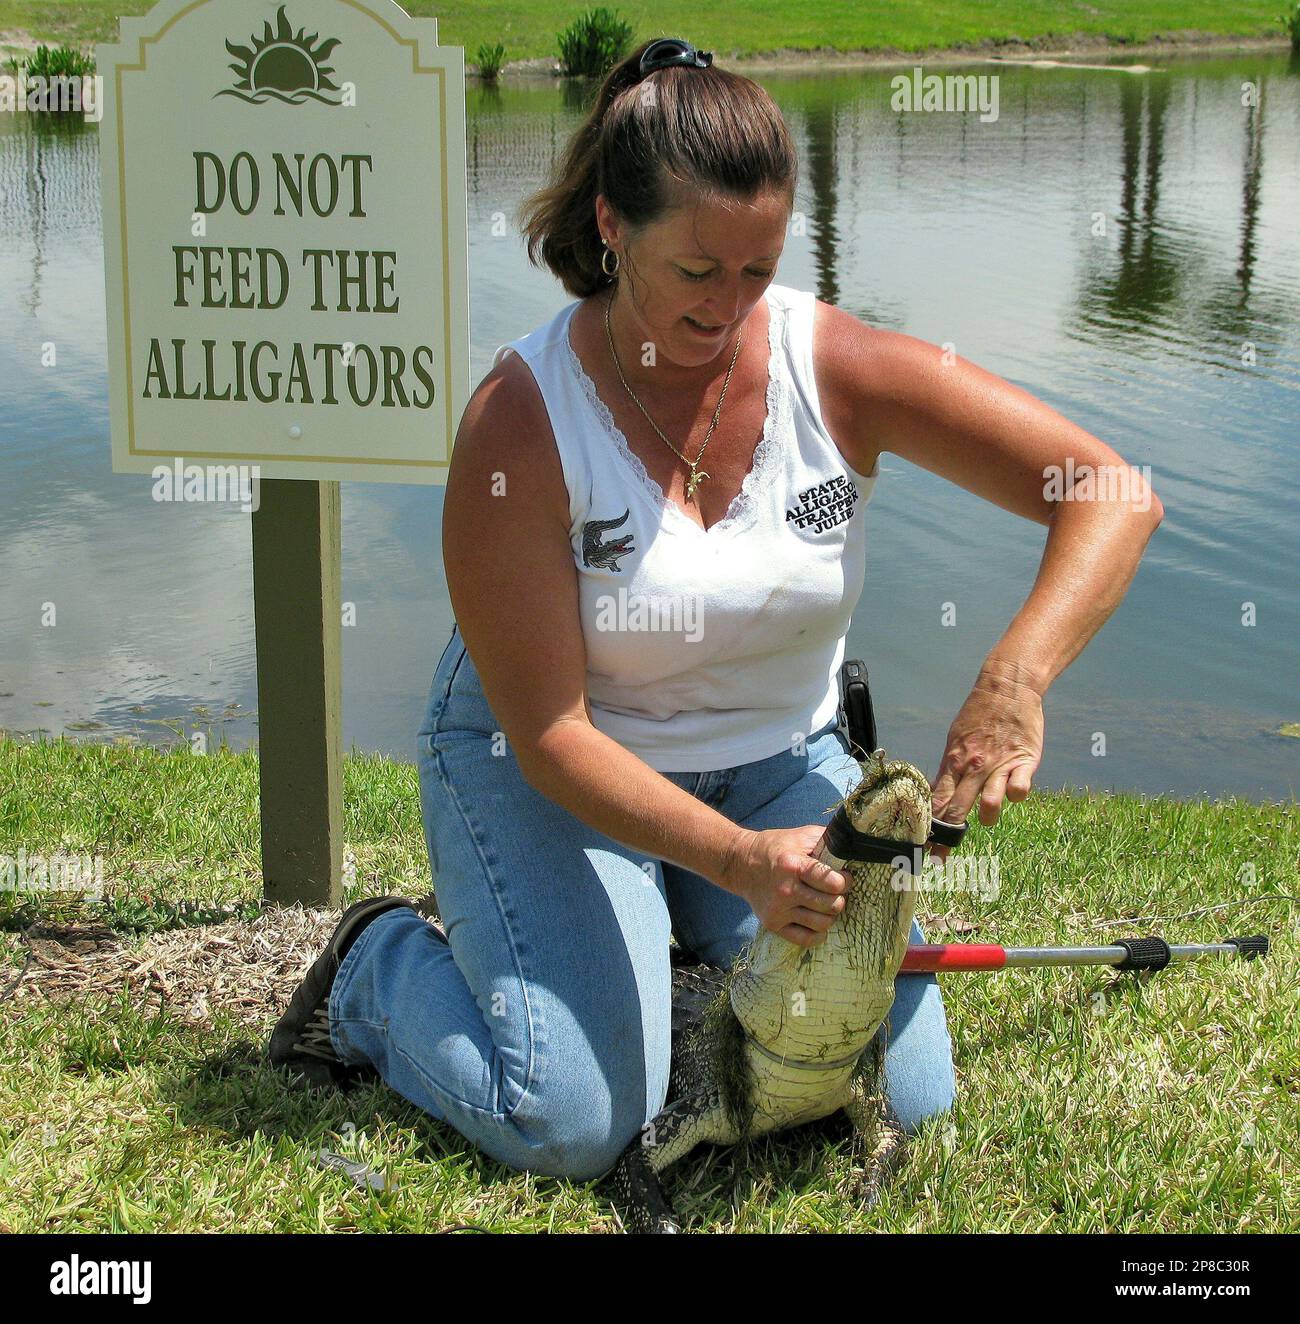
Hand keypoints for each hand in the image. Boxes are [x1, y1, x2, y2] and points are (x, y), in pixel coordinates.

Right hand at [720, 825, 850, 948]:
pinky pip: (806, 939)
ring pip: (822, 924)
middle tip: (834, 891)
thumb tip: (854, 850)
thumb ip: (828, 841)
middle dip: (839, 897)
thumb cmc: (777, 847)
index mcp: (793, 866)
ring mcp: (778, 910)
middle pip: (831, 905)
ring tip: (825, 904)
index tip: (843, 877)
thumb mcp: (801, 836)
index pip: (833, 883)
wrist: (741, 863)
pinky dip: (818, 933)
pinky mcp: (773, 924)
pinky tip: (816, 919)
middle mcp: (785, 890)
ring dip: (830, 915)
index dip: (845, 881)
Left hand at [929, 660, 1043, 860]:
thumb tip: (937, 796)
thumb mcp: (956, 741)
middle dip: (947, 837)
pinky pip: (1020, 787)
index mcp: (953, 762)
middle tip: (940, 858)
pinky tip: (1013, 791)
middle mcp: (973, 767)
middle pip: (957, 809)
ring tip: (985, 816)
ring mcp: (999, 764)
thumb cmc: (979, 716)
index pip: (936, 801)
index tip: (921, 849)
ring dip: (986, 815)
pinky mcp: (1025, 760)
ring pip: (989, 802)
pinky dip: (1016, 794)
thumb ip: (950, 771)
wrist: (1007, 687)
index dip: (929, 828)